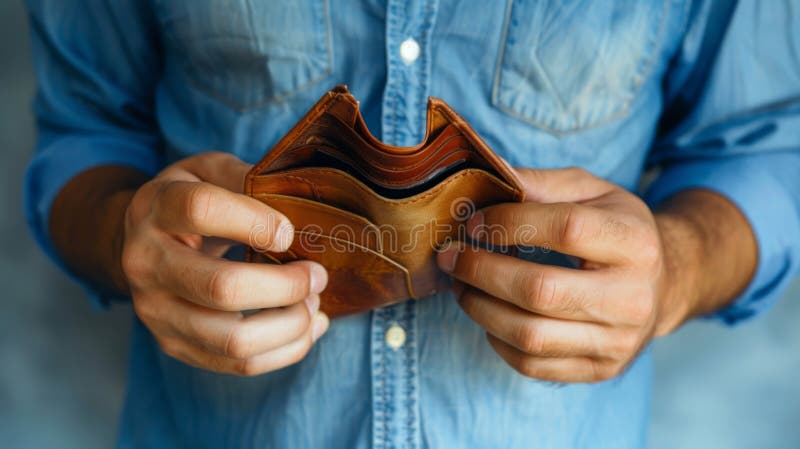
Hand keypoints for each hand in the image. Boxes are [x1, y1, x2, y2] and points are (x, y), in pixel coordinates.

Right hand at [121, 152, 329, 375]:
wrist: (138, 241)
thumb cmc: (188, 202)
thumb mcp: (209, 171)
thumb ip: (246, 178)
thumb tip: (298, 207)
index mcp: (156, 207)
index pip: (202, 210)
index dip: (256, 222)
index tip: (289, 232)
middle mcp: (146, 263)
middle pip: (223, 288)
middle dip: (287, 286)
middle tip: (317, 274)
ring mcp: (156, 311)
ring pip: (234, 340)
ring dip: (291, 325)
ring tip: (313, 303)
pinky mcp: (173, 345)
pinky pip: (238, 364)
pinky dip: (286, 349)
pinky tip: (308, 325)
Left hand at [437, 167, 694, 382]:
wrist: (662, 285)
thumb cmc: (615, 231)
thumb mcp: (592, 192)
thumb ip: (541, 184)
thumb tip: (487, 177)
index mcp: (634, 241)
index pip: (566, 230)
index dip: (510, 224)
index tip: (474, 223)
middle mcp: (633, 297)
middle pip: (540, 290)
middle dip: (481, 271)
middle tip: (451, 257)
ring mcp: (618, 341)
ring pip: (530, 335)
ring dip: (480, 308)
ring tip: (461, 286)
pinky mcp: (600, 371)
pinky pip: (532, 364)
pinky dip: (497, 339)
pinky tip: (489, 313)